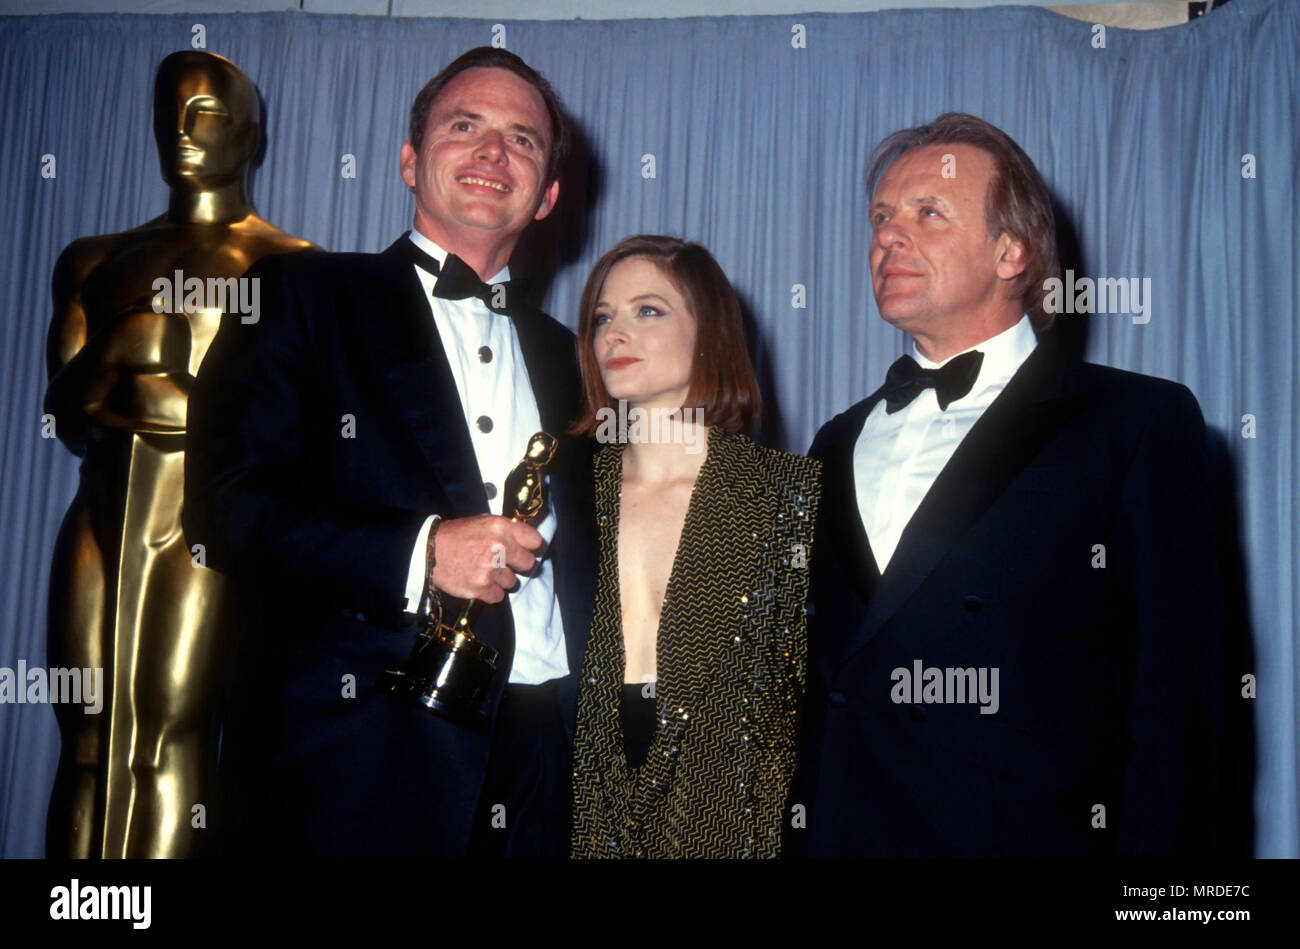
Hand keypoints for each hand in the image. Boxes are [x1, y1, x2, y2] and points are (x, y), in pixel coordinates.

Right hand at [430, 514, 544, 603]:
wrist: (430, 552)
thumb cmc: (456, 536)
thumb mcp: (482, 522)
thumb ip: (506, 530)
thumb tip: (525, 539)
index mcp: (501, 527)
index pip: (535, 540)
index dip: (532, 547)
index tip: (528, 551)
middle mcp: (499, 547)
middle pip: (528, 564)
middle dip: (518, 565)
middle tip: (504, 563)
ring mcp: (491, 569)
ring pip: (512, 582)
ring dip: (501, 580)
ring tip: (484, 571)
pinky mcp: (481, 587)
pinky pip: (498, 596)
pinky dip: (490, 592)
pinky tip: (478, 582)